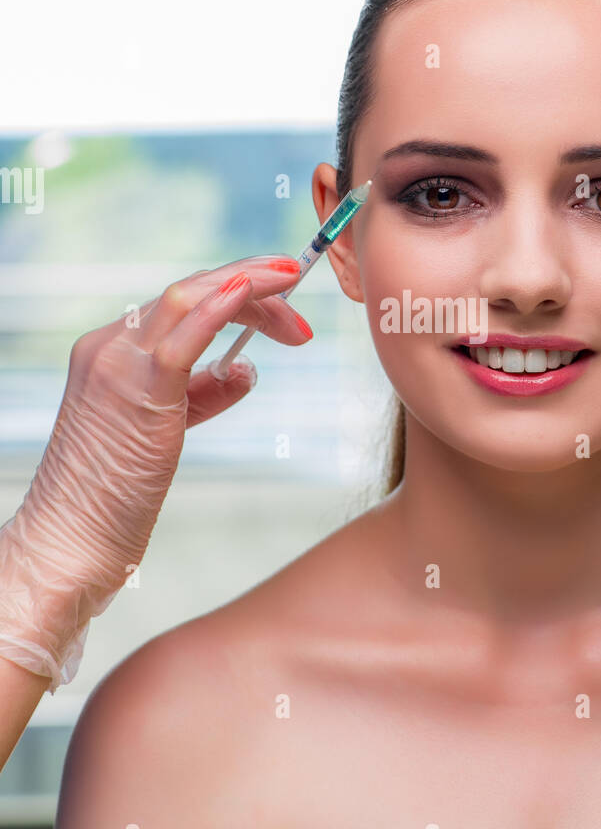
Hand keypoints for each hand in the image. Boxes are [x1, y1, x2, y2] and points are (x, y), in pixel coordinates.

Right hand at [0, 256, 309, 690]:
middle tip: (299, 297)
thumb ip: (202, 394)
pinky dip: (222, 306)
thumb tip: (245, 368)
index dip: (237, 294)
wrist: (73, 542)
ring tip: (293, 289)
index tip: (283, 305)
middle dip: (253, 286)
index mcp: (111, 351)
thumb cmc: (116, 497)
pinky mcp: (136, 387)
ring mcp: (117, 361)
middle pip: (190, 290)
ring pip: (189, 296)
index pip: (181, 303)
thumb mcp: (165, 431)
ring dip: (250, 289)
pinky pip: (185, 331)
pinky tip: (252, 292)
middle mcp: (109, 345)